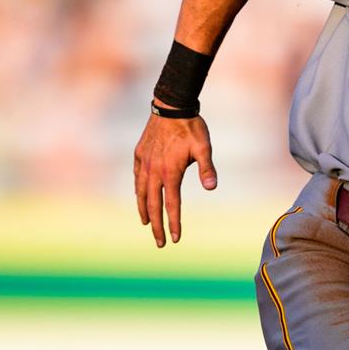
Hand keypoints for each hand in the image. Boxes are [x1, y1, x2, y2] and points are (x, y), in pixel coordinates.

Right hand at [133, 109, 217, 246]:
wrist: (171, 106)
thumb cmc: (191, 127)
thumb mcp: (204, 147)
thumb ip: (208, 168)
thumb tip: (211, 188)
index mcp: (170, 172)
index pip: (171, 205)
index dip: (174, 223)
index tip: (176, 238)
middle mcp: (154, 171)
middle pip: (153, 205)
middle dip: (156, 226)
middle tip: (160, 243)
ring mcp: (144, 163)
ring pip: (141, 192)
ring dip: (144, 210)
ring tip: (146, 223)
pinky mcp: (139, 154)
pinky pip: (137, 177)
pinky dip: (138, 190)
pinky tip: (140, 196)